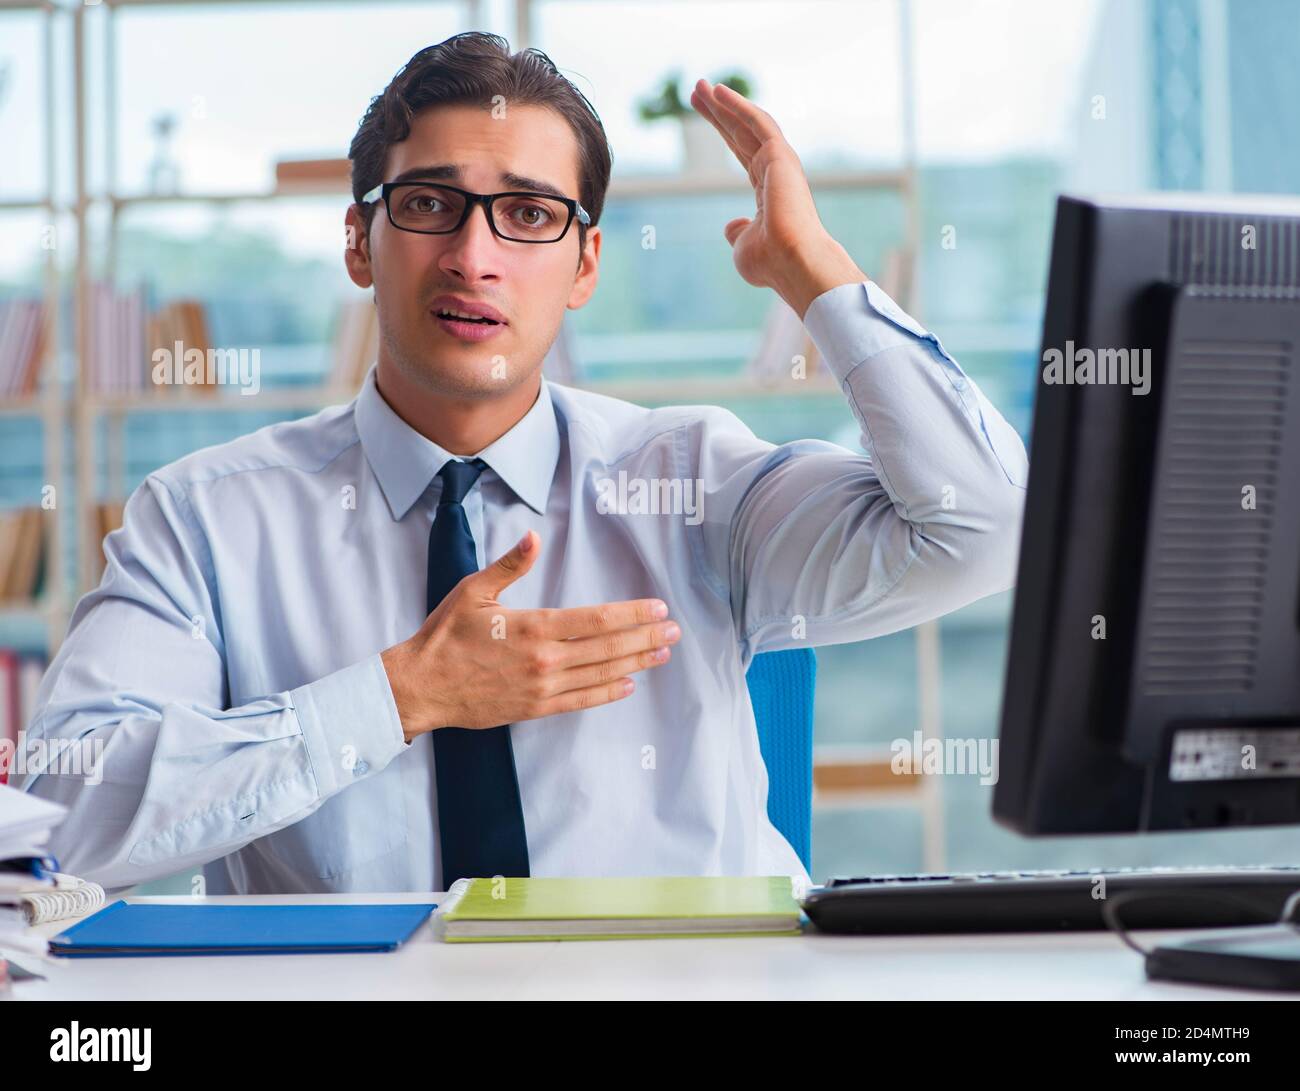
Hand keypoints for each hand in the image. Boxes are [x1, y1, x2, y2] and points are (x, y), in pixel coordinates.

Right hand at [381, 530, 680, 741]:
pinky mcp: (535, 708)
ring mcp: (542, 687)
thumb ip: (511, 564)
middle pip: (608, 647)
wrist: (421, 686)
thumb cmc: (444, 635)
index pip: (597, 618)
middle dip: (645, 638)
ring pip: (601, 674)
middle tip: (674, 631)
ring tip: (663, 654)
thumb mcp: (474, 590)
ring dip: (636, 663)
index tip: (658, 608)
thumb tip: (534, 536)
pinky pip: (581, 701)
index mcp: (534, 626)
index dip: (632, 613)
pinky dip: (607, 693)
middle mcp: (545, 658)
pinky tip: (628, 685)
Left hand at [688, 78, 866, 318]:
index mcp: (768, 189)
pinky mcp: (781, 155)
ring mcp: (780, 162)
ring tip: (700, 86)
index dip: (721, 130)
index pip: (740, 151)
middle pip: (741, 132)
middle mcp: (776, 172)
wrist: (792, 262)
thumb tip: (731, 226)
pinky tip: (718, 92)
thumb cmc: (771, 262)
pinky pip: (757, 122)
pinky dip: (737, 106)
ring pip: (748, 123)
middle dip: (718, 111)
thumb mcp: (743, 246)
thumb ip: (737, 231)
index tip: (702, 111)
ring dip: (724, 104)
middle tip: (697, 90)